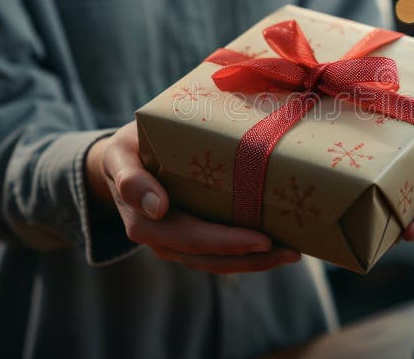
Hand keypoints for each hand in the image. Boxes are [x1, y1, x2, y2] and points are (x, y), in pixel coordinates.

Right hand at [85, 121, 300, 272]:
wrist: (121, 162)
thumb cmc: (127, 151)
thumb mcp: (121, 156)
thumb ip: (131, 180)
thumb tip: (157, 207)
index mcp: (145, 222)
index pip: (192, 237)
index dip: (227, 242)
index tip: (261, 240)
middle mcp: (162, 240)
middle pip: (211, 258)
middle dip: (253, 258)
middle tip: (290, 251)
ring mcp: (177, 244)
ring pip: (219, 262)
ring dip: (257, 262)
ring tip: (292, 253)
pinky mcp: (191, 240)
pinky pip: (221, 254)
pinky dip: (249, 254)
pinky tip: (277, 246)